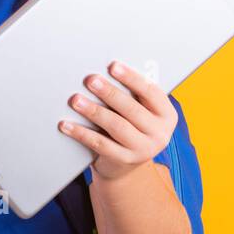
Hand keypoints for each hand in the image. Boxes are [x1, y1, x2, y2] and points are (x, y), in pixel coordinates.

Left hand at [58, 60, 176, 180]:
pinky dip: (82, 133)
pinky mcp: (124, 160)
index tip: (113, 66)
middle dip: (109, 92)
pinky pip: (101, 144)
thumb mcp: (139, 112)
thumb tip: (103, 72)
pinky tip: (67, 125)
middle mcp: (159, 133)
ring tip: (76, 100)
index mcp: (166, 114)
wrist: (127, 168)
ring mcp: (143, 150)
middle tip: (90, 80)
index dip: (132, 77)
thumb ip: (131, 95)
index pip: (151, 91)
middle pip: (131, 109)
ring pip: (116, 126)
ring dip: (94, 111)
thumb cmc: (131, 127)